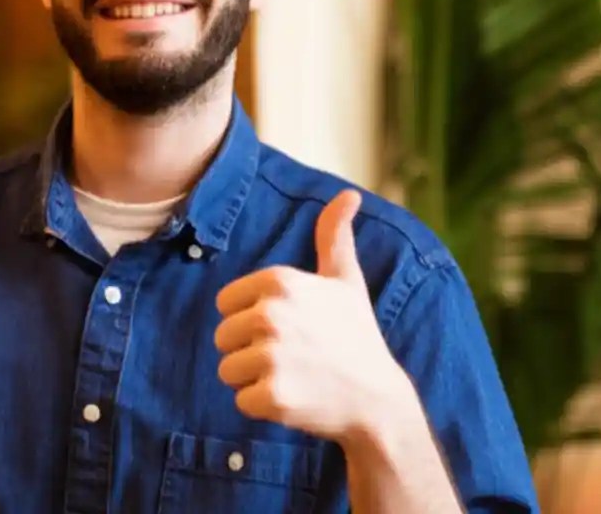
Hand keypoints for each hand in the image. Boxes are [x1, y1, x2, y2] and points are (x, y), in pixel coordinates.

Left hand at [213, 189, 412, 445]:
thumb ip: (334, 236)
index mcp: (280, 282)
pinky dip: (263, 406)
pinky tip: (294, 399)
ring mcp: (271, 356)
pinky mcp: (272, 396)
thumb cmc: (357, 337)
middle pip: (222, 337)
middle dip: (249, 351)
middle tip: (291, 357)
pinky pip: (240, 401)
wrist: (378, 399)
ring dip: (253, 380)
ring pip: (228, 370)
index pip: (226, 304)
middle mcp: (272, 314)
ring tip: (293, 377)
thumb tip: (348, 194)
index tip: (287, 329)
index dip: (250, 319)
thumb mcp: (346, 281)